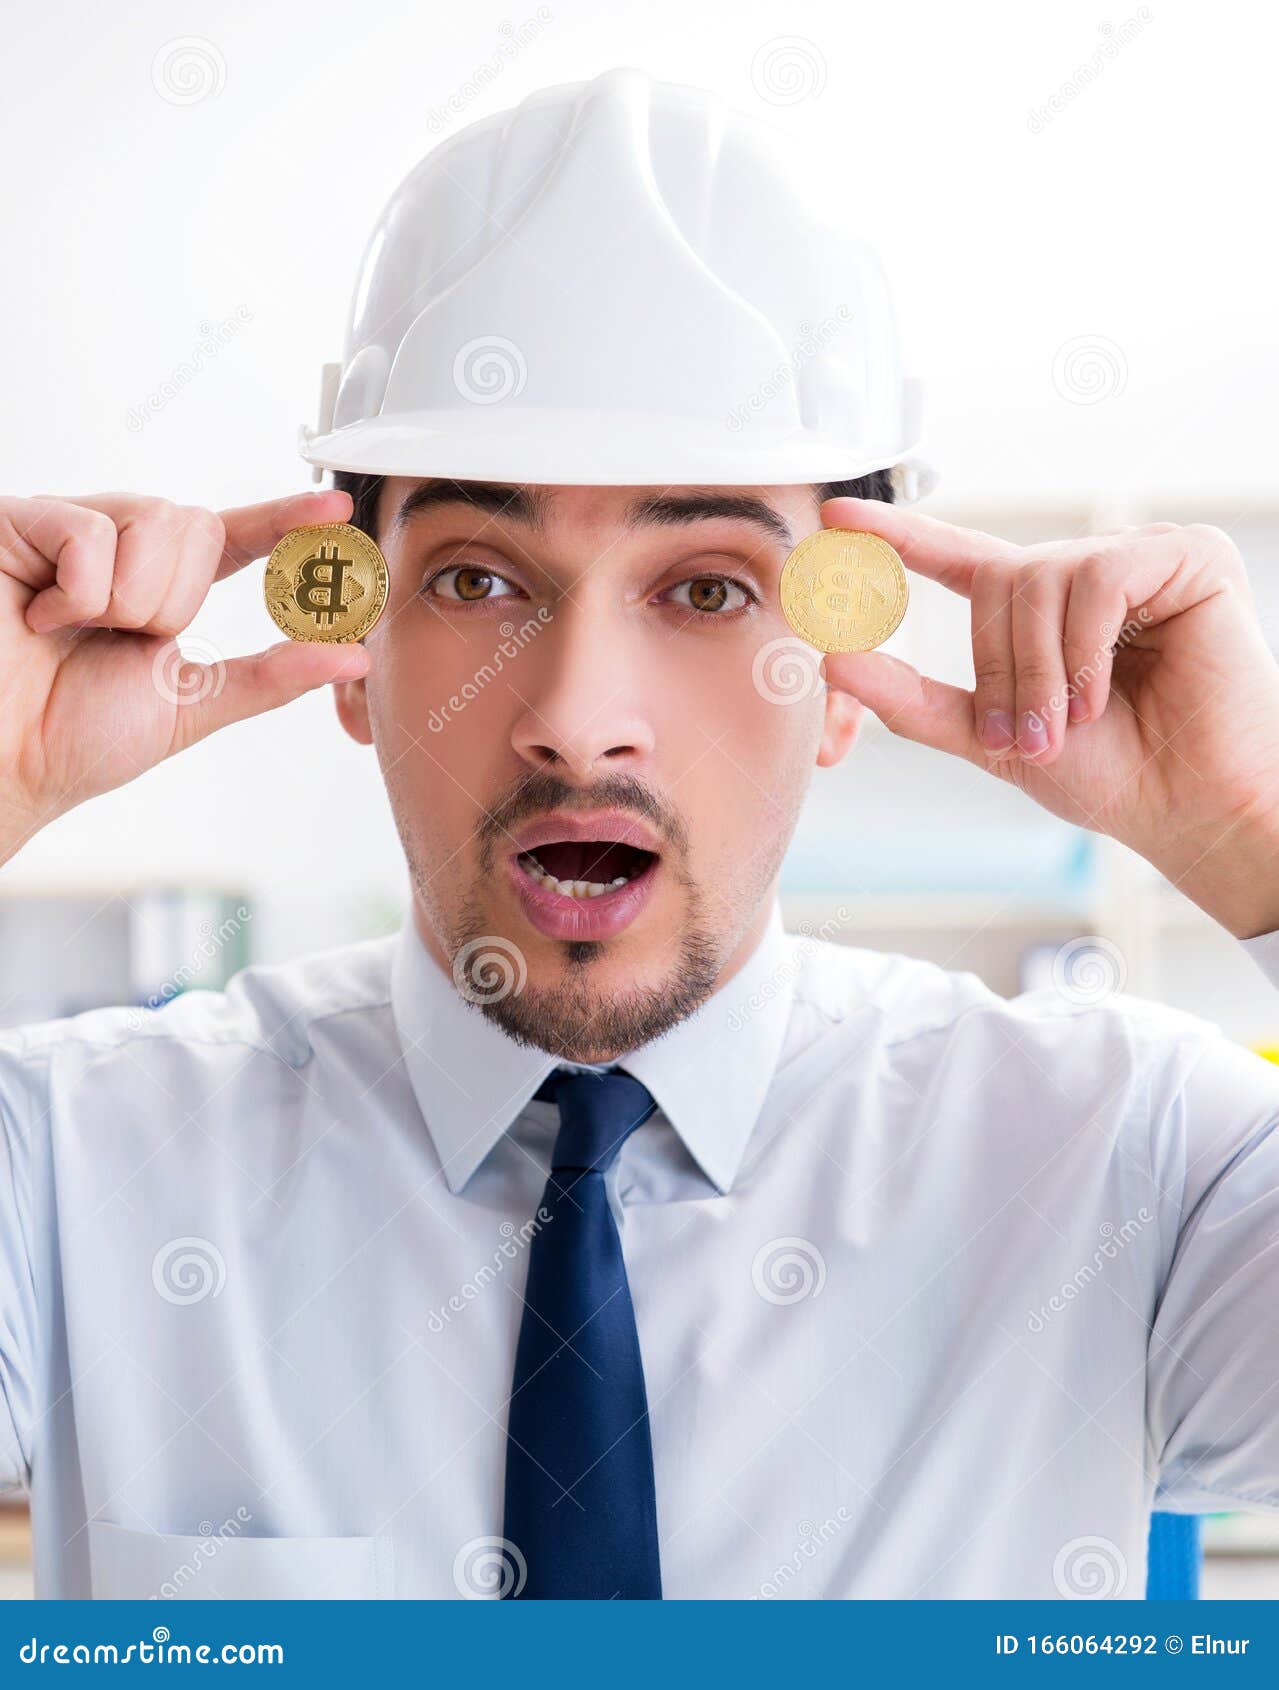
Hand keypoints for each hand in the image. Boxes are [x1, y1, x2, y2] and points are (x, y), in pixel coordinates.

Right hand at [0, 488, 367, 866]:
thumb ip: (270, 676)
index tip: (335, 511)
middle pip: (198, 527)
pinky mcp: (23, 522)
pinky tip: (41, 616)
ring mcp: (70, 532)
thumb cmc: (72, 736)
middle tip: (122, 640)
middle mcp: (120, 552)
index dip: (284, 520)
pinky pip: (89, 532)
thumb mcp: (191, 703)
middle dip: (174, 601)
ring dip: (129, 600)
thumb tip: (350, 657)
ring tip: (74, 631)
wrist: (4, 761)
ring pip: (155, 524)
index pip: (236, 540)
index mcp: (162, 590)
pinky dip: (76, 591)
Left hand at [821, 496, 1278, 937]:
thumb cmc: (1111, 775)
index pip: (959, 557)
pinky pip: (1098, 576)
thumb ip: (912, 698)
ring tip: (1068, 725)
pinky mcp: (1187, 554)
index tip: (837, 517)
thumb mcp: (990, 738)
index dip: (900, 535)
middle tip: (1026, 736)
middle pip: (999, 582)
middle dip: (1001, 670)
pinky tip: (1104, 694)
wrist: (1190, 807)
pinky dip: (1086, 646)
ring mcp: (1138, 557)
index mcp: (1041, 610)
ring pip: (1042, 579)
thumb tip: (833, 658)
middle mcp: (1087, 572)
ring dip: (1042, 670)